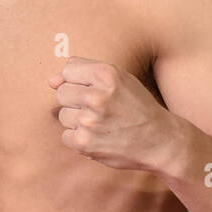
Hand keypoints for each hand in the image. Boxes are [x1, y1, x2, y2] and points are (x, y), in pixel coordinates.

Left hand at [48, 57, 177, 172]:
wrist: (161, 141)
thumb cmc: (137, 107)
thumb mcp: (119, 79)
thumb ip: (84, 72)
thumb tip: (50, 81)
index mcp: (106, 74)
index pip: (68, 70)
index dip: (79, 81)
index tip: (94, 89)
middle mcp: (96, 96)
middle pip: (62, 92)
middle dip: (77, 101)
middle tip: (100, 109)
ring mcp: (89, 120)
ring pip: (63, 115)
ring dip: (78, 121)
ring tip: (102, 124)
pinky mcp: (84, 142)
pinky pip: (65, 136)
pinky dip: (79, 139)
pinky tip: (99, 137)